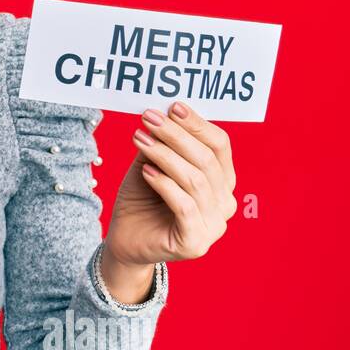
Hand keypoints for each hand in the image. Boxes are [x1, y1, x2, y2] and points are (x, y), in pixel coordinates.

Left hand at [103, 100, 237, 271]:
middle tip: (149, 118)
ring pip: (195, 180)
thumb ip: (163, 144)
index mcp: (221, 181)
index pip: (219, 145)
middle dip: (175, 135)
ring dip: (165, 155)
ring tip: (140, 139)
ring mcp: (214, 226)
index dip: (197, 124)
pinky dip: (164, 184)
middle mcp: (225, 203)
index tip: (171, 106)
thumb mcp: (151, 165)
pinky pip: (184, 206)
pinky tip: (145, 171)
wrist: (124, 240)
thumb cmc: (141, 200)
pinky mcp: (195, 243)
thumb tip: (163, 113)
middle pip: (206, 160)